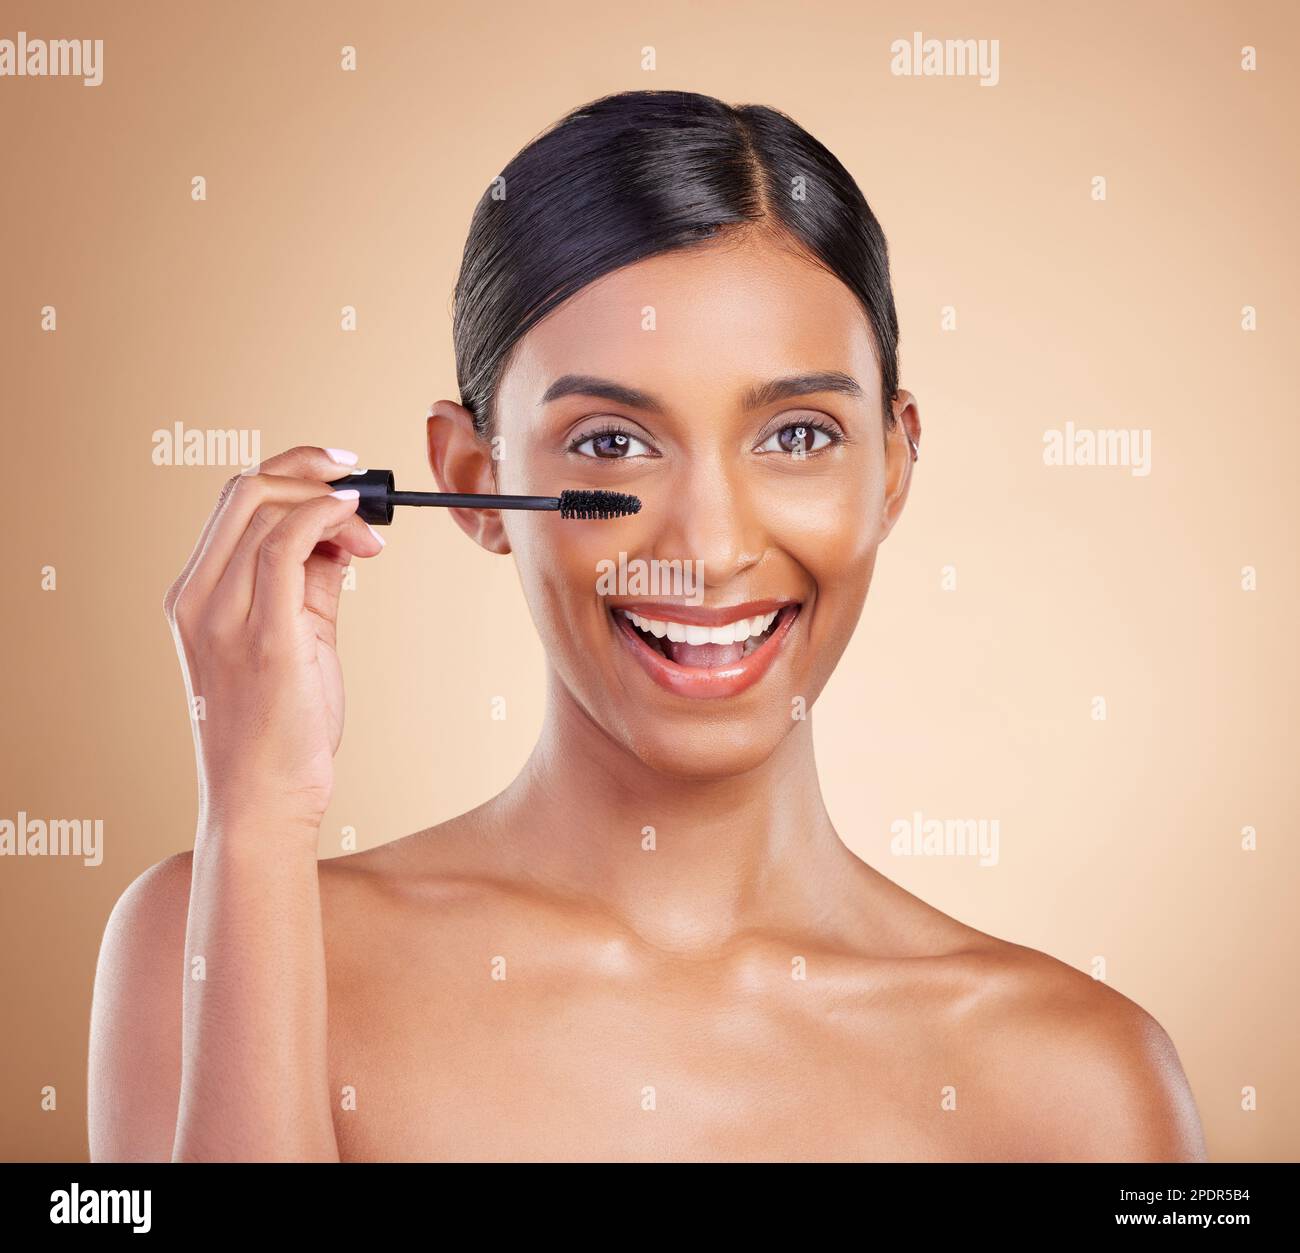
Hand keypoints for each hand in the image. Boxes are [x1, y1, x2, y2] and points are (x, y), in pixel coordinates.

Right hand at [163, 446, 384, 835]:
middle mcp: (196, 599)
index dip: (293, 473)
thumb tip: (339, 534)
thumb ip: (309, 582)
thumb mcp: (294, 638)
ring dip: (332, 502)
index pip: (234, 501)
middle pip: (246, 490)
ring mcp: (222, 618)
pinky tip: (358, 532)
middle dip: (311, 470)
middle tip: (364, 487)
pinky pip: (285, 549)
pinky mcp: (263, 639)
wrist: (263, 801)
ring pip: (267, 510)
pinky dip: (325, 520)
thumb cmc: (278, 729)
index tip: (342, 477)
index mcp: (194, 596)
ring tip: (372, 536)